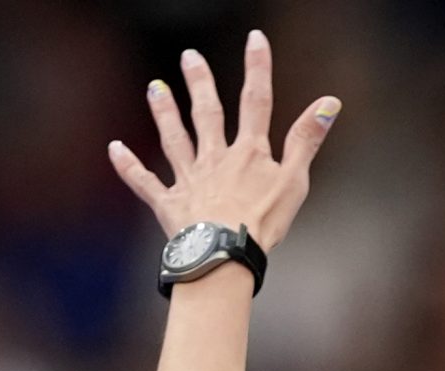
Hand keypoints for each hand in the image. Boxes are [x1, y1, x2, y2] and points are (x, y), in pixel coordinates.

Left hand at [109, 30, 336, 250]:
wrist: (225, 256)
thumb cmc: (263, 223)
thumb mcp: (295, 181)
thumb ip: (307, 140)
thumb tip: (329, 104)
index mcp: (248, 153)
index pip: (256, 102)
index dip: (257, 69)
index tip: (255, 40)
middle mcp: (215, 159)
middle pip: (207, 114)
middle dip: (200, 84)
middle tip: (189, 56)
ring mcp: (190, 180)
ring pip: (174, 140)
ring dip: (164, 113)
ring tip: (155, 89)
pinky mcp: (170, 204)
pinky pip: (145, 182)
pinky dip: (129, 166)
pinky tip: (114, 148)